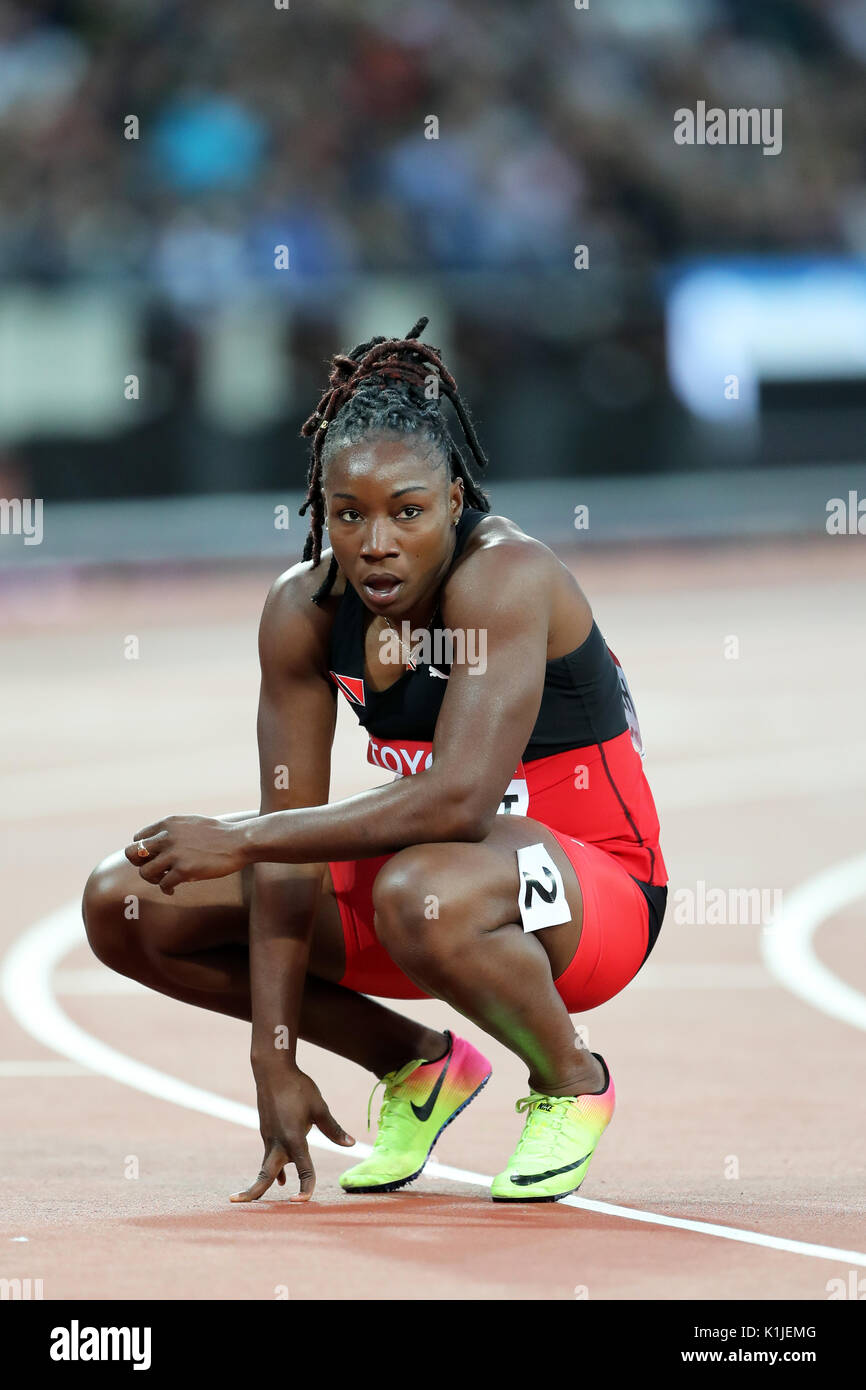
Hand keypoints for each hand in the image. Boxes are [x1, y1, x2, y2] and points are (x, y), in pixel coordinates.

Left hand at [124, 814, 246, 894]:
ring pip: (144, 872)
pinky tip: (173, 889)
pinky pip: (163, 884)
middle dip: (140, 864)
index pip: (137, 837)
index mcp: (167, 823)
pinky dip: (166, 889)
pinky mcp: (184, 870)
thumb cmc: (218, 834)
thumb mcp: (190, 823)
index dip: (143, 851)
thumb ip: (171, 830)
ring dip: (153, 879)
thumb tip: (156, 842)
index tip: (155, 858)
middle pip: (132, 853)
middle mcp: (167, 836)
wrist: (239, 841)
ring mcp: (175, 853)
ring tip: (164, 880)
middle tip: (154, 870)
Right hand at [231, 1066, 354, 1203]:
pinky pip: (269, 1155)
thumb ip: (333, 1129)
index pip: (303, 1169)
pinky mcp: (266, 1131)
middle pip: (264, 1174)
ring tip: (254, 1198)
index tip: (302, 1201)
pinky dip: (273, 1168)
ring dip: (263, 1182)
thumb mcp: (319, 1107)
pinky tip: (281, 1177)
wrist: (273, 1070)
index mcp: (294, 1138)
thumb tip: (351, 1144)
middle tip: (239, 1203)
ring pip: (265, 1166)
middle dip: (254, 1192)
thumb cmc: (298, 1087)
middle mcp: (278, 1142)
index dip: (306, 1187)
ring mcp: (269, 1137)